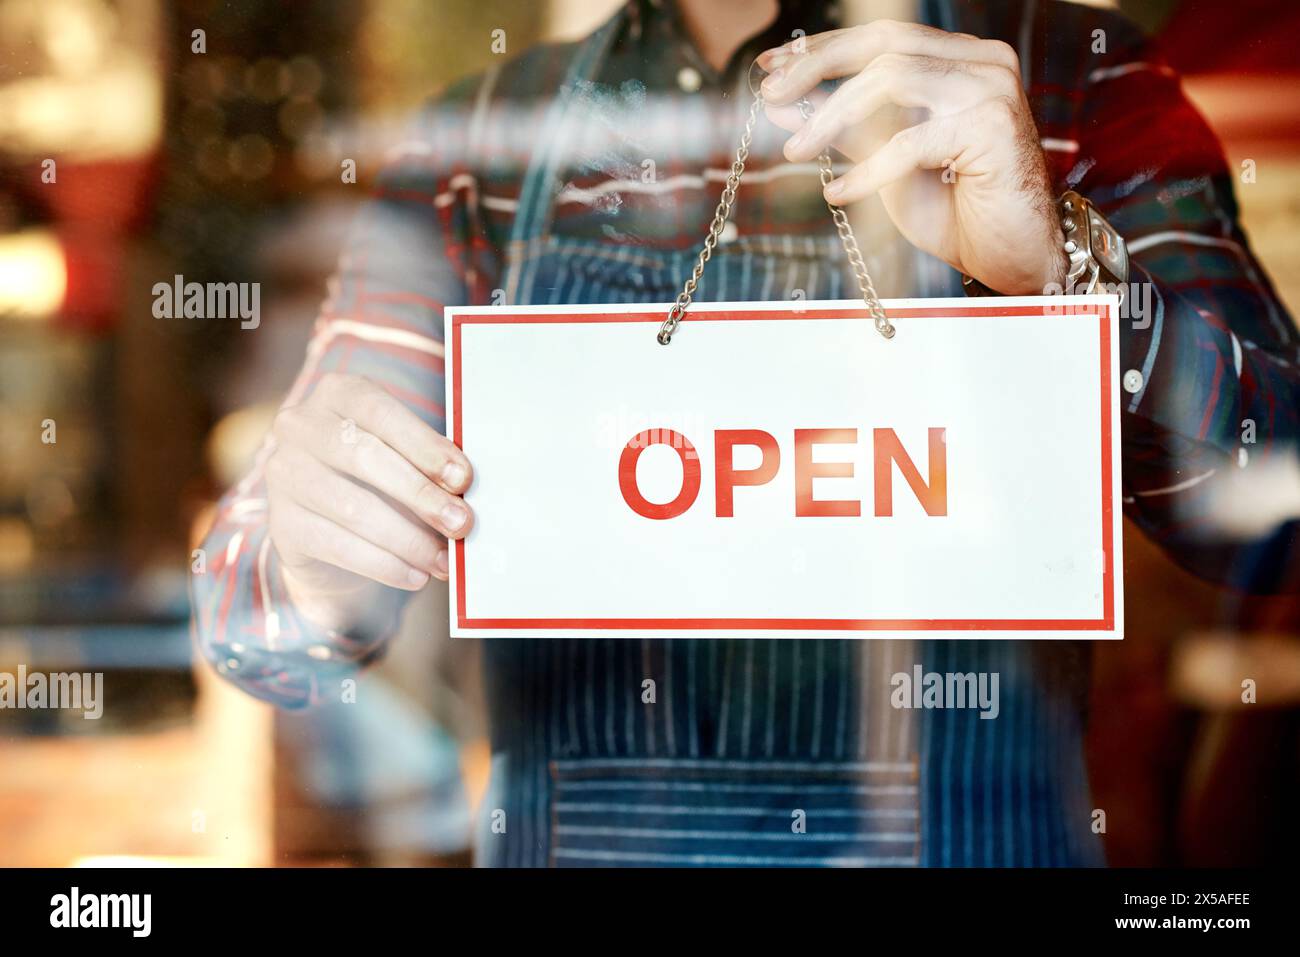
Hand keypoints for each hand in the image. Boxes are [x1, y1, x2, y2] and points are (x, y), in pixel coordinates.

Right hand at [265, 372, 472, 632]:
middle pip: (365, 458)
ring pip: (352, 508)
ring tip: (444, 559)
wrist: (326, 523)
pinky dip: (384, 565)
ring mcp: (284, 474)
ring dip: (408, 539)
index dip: (424, 447)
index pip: (382, 414)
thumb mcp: (403, 456)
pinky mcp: (282, 523)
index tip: (463, 478)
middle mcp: (301, 426)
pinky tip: (415, 575)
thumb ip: (428, 464)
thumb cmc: (378, 478)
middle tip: (461, 524)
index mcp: (338, 393)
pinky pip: (337, 546)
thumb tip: (463, 491)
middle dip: (421, 495)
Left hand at [758, 20, 1066, 295]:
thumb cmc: (956, 211)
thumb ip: (842, 129)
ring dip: (833, 114)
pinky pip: (909, 141)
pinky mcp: (993, 127)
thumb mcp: (884, 163)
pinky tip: (837, 192)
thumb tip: (782, 105)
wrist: (1014, 257)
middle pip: (883, 43)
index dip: (821, 47)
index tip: (770, 67)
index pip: (880, 35)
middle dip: (818, 67)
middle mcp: (980, 62)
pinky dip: (866, 169)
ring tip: (797, 151)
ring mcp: (991, 89)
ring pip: (892, 78)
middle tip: (770, 95)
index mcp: (958, 60)